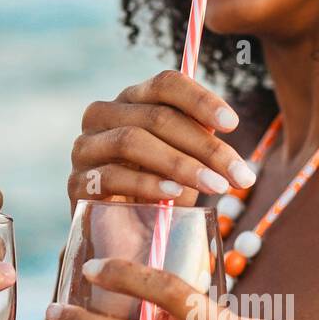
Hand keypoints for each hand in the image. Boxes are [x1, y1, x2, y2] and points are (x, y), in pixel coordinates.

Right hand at [69, 70, 254, 211]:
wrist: (125, 236)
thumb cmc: (159, 191)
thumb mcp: (184, 159)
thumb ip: (198, 137)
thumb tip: (224, 123)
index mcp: (131, 100)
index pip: (165, 84)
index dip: (200, 100)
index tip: (232, 124)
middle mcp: (102, 115)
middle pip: (156, 116)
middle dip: (205, 146)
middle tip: (241, 174)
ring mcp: (85, 148)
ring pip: (132, 140)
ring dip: (181, 164)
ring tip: (216, 186)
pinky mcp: (77, 183)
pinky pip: (112, 176)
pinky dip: (148, 184)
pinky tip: (176, 195)